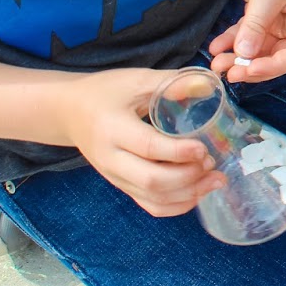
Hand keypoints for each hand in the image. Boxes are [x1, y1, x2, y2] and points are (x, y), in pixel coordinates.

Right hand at [61, 68, 225, 216]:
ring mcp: (115, 177)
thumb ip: (170, 83)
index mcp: (113, 130)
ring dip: (188, 194)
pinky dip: (176, 205)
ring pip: (152, 198)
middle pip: (151, 181)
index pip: (148, 148)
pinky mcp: (121, 185)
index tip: (204, 149)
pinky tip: (197, 193)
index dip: (179, 152)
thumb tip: (209, 84)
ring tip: (215, 181)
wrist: (70, 112)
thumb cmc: (105, 92)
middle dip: (188, 177)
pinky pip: (149, 205)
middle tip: (212, 164)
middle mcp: (111, 159)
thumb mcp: (135, 80)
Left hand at [208, 0, 285, 82]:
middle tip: (226, 71)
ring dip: (239, 55)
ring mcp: (281, 19)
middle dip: (251, 65)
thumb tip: (244, 55)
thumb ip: (256, 24)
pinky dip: (233, 40)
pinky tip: (216, 45)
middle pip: (277, 55)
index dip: (272, 67)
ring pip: (260, 47)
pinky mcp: (264, 12)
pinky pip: (249, 33)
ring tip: (216, 62)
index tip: (246, 71)